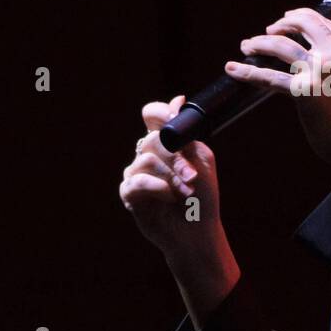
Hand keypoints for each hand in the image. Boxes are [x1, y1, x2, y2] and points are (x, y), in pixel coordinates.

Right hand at [119, 94, 224, 256]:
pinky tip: (170, 197)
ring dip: (171, 176)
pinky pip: (137, 181)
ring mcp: (135, 173)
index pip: (152, 115)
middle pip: (152, 139)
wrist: (198, 230)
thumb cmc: (202, 195)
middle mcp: (147, 154)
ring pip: (146, 159)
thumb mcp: (200, 158)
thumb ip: (187, 132)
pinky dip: (158, 188)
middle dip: (176, 158)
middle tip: (192, 176)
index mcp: (165, 142)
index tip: (174, 116)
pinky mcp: (129, 193)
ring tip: (186, 191)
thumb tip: (178, 100)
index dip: (160, 113)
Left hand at [225, 7, 330, 169]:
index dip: (298, 17)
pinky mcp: (305, 92)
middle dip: (279, 24)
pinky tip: (233, 69)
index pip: (321, 21)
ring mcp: (320, 72)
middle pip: (301, 23)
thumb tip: (315, 55)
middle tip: (266, 31)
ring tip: (246, 46)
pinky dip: (247, 72)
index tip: (285, 20)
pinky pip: (269, 77)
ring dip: (258, 43)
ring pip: (281, 45)